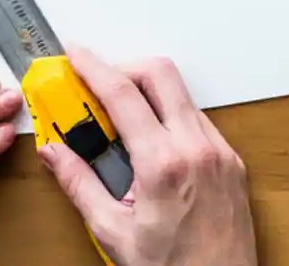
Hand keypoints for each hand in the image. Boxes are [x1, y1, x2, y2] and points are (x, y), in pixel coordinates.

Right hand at [38, 50, 257, 265]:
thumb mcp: (114, 233)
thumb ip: (80, 185)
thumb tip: (55, 153)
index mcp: (164, 164)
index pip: (123, 94)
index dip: (94, 67)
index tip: (76, 55)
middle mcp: (198, 149)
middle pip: (160, 74)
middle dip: (125, 68)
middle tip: (97, 84)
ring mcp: (220, 153)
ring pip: (182, 96)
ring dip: (149, 96)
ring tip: (121, 124)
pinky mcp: (233, 162)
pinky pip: (199, 121)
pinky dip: (171, 119)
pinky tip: (152, 146)